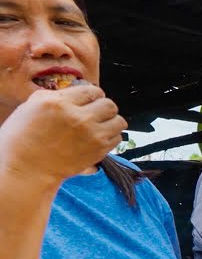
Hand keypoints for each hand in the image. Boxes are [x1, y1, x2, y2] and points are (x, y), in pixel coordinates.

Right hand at [0, 84, 126, 182]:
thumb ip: (57, 95)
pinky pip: (117, 138)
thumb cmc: (24, 137)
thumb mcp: (32, 105)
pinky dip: (111, 137)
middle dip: (104, 107)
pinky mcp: (99, 150)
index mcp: (60, 103)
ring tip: (100, 125)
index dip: (92, 95)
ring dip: (111, 122)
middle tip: (96, 112)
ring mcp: (92, 135)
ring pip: (119, 121)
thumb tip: (75, 92)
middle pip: (110, 104)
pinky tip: (98, 138)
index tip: (90, 99)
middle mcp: (79, 118)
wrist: (28, 167)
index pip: (92, 90)